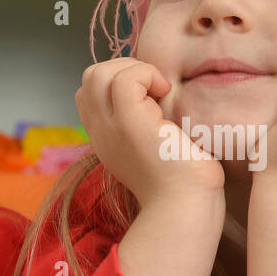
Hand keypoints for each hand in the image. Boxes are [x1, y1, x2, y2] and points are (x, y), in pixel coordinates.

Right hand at [75, 58, 225, 209]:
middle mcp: (101, 133)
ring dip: (134, 69)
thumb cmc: (184, 181)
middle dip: (124, 68)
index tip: (150, 96)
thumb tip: (158, 92)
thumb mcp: (157, 146)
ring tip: (160, 91)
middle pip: (90, 77)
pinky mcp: (130, 124)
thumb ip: (148, 123)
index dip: (118, 81)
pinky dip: (147, 74)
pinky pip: (124, 79)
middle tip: (156, 89)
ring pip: (98, 73)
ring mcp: (111, 128)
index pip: (89, 92)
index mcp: (106, 138)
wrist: (187, 207)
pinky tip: (167, 93)